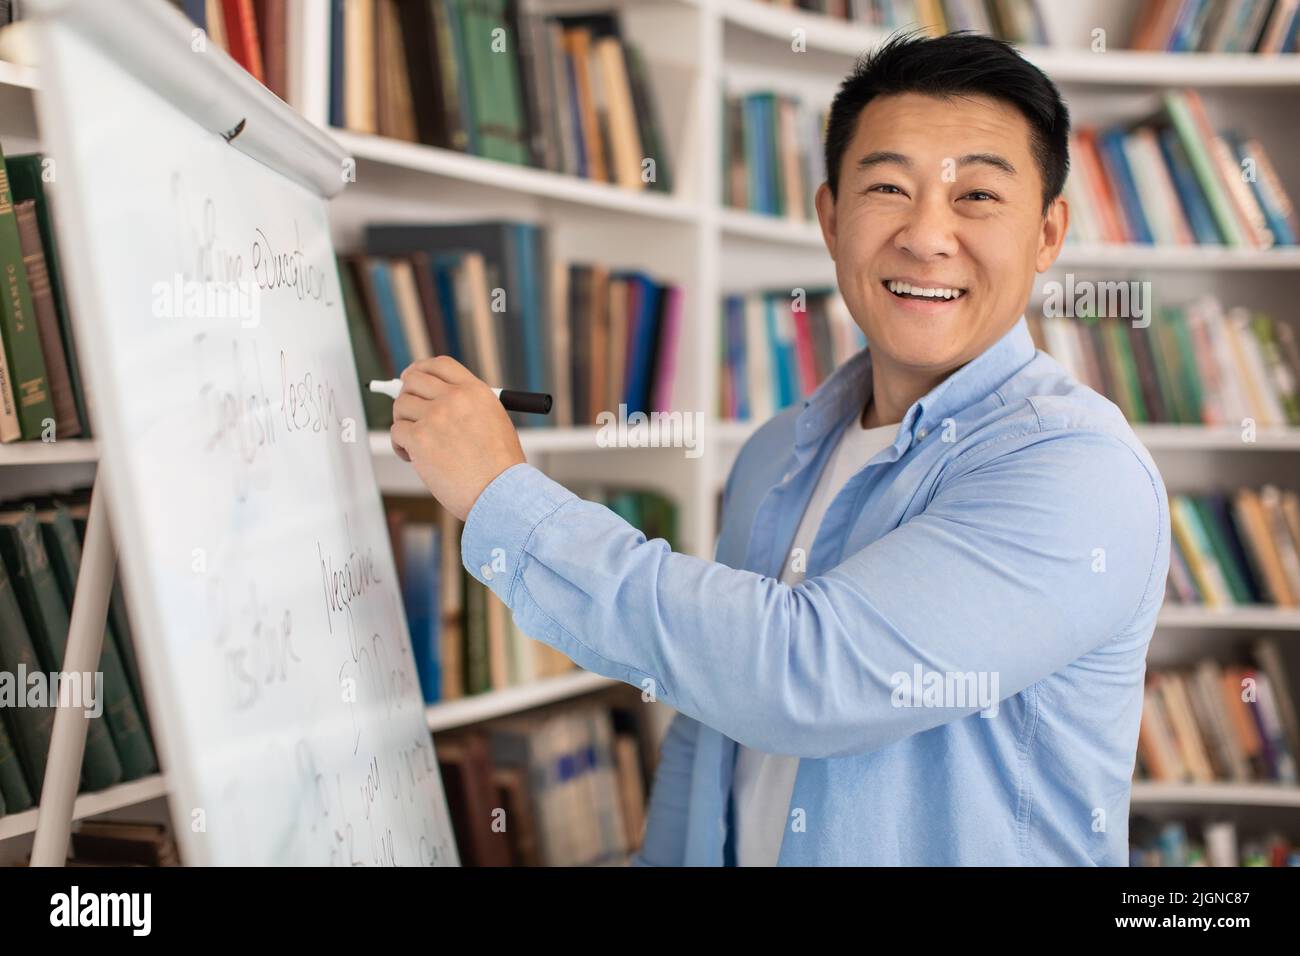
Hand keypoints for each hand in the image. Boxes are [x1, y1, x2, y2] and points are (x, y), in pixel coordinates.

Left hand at [389, 356, 526, 520]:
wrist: (500, 493)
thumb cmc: (500, 467)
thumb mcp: (494, 421)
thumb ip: (467, 405)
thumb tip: (435, 400)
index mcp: (475, 391)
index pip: (440, 365)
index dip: (421, 369)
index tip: (413, 377)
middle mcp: (454, 398)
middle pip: (414, 380)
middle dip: (406, 394)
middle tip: (408, 410)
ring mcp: (435, 417)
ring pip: (400, 406)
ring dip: (404, 423)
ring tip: (416, 443)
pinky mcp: (420, 439)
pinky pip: (396, 432)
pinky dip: (400, 446)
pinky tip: (413, 458)